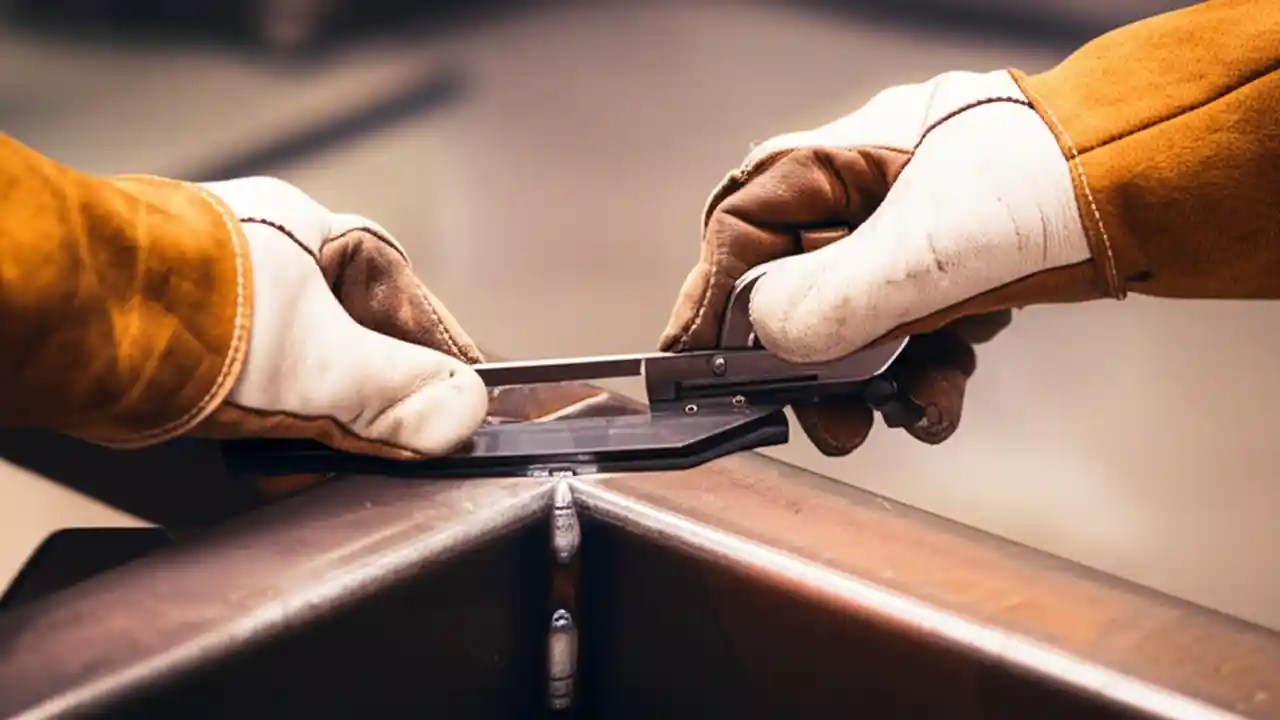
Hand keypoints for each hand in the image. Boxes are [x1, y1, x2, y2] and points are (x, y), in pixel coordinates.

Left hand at [193, 177, 487, 459]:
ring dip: (329, 424)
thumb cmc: (184, 312)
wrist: (66, 327)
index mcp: (313, 235)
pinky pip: (262, 398)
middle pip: (359, 341)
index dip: (442, 353)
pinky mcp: (190, 350)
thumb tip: (461, 413)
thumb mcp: (320, 363)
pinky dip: (281, 434)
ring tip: (341, 462)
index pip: (405, 298)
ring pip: (310, 374)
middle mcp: (271, 262)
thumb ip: (398, 393)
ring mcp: (228, 306)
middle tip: (410, 446)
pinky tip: (284, 464)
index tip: (469, 400)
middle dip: (383, 398)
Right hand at [661, 70, 1098, 454]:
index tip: (700, 383)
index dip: (712, 320)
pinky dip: (917, 381)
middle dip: (814, 377)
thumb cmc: (1028, 178)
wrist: (1128, 180)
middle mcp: (834, 210)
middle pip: (784, 307)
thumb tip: (766, 340)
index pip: (733, 248)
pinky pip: (896, 346)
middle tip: (832, 425)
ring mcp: (881, 248)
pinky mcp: (922, 282)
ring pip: (844, 339)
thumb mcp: (928, 242)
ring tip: (916, 409)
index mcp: (812, 171)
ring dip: (875, 389)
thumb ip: (837, 296)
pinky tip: (942, 396)